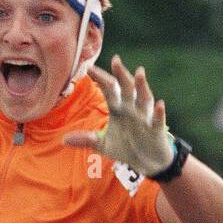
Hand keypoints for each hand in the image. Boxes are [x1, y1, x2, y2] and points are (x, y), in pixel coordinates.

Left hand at [64, 55, 174, 175]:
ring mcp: (145, 118)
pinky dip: (159, 112)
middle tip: (115, 60)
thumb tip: (63, 140)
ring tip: (140, 73)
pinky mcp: (156, 130)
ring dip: (142, 87)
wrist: (148, 162)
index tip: (89, 69)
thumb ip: (86, 139)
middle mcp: (132, 109)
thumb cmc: (127, 147)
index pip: (109, 89)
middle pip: (126, 88)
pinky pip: (158, 120)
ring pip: (144, 99)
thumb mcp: (103, 144)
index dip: (101, 79)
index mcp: (118, 108)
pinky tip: (159, 104)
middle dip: (121, 75)